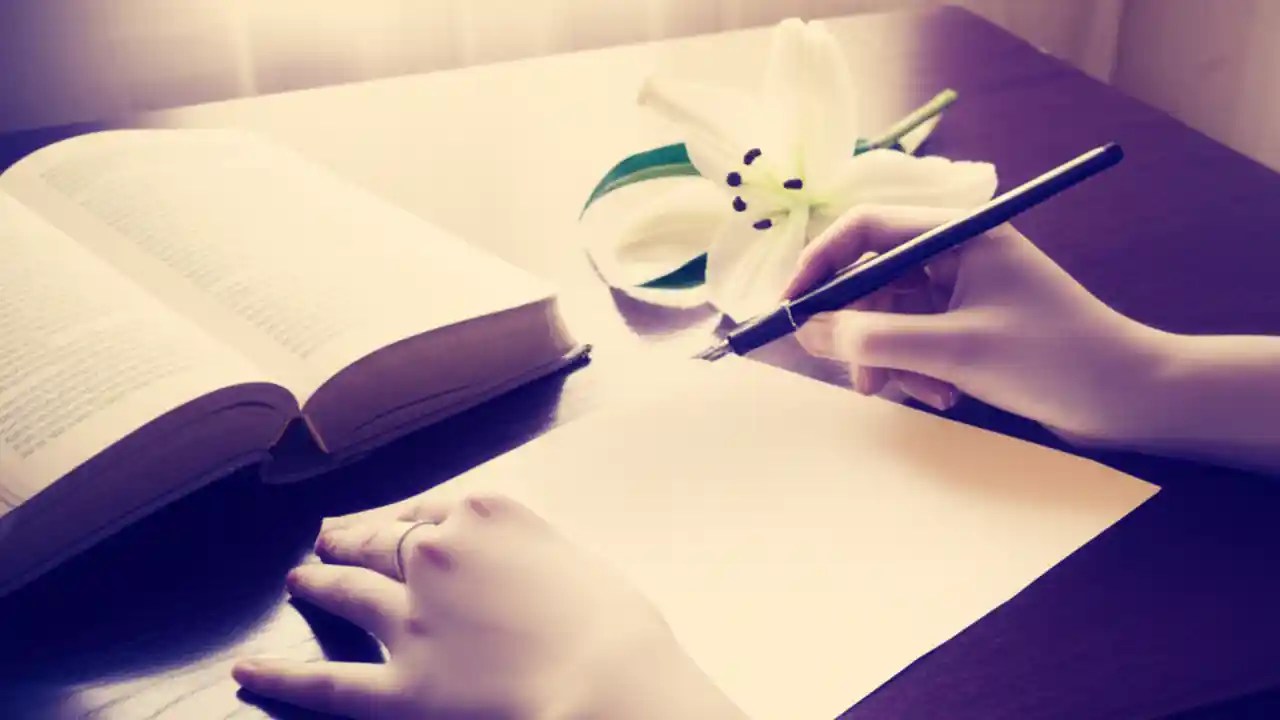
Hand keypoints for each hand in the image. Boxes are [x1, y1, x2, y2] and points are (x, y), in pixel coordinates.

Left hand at [232, 493, 745, 719]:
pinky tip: (248, 671)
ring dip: (319, 582)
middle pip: (379, 540)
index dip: (404, 521)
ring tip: (300, 579)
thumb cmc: (616, 627)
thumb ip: (524, 555)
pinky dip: (281, 677)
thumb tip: (511, 573)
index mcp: (485, 513)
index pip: (428, 510)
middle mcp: (437, 553)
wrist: (609, 683)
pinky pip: (327, 682)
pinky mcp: (400, 686)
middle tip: (330, 538)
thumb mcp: (575, 562)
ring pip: (348, 591)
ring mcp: (411, 617)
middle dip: (351, 538)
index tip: (392, 524)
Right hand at [786, 204, 1165, 444]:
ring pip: (892, 316)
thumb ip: (874, 338)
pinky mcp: (971, 326)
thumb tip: (807, 331)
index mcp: (959, 233)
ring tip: (917, 395)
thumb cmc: (1053, 359)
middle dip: (861, 329)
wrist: (1130, 398)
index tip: (791, 308)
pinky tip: (945, 396)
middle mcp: (958, 253)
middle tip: (853, 374)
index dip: (821, 264)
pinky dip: (917, 369)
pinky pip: (917, 340)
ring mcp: (964, 290)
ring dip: (892, 358)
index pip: (866, 229)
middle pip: (874, 279)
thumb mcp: (954, 350)